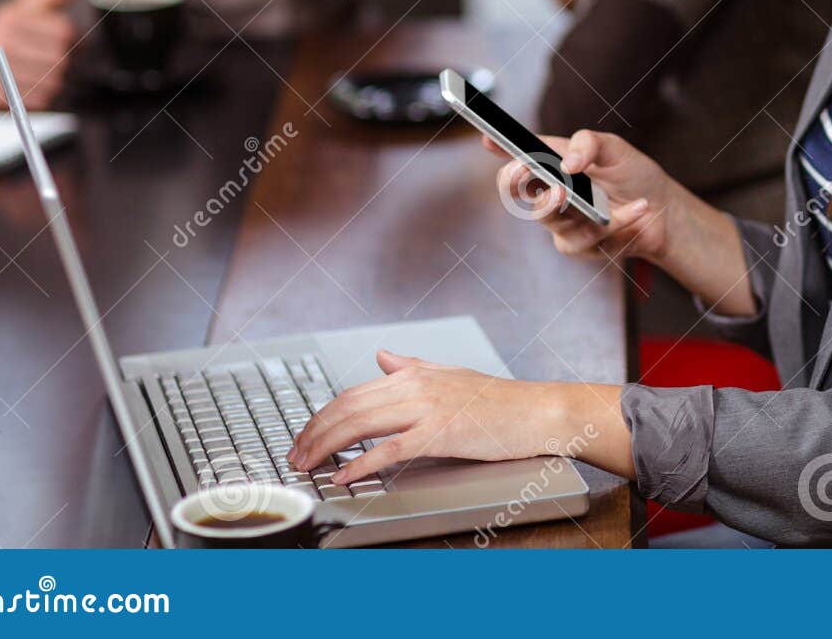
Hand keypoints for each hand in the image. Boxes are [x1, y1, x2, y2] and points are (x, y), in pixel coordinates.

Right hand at [0, 0, 79, 108]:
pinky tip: (25, 86)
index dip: (67, 38)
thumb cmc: (6, 33)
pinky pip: (35, 101)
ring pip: (51, 81)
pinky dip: (38, 97)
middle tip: (43, 59)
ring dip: (50, 81)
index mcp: (10, 18)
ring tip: (33, 72)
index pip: (64, 31)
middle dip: (59, 61)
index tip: (54, 39)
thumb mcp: (28, 7)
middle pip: (59, 58)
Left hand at [285, 349, 567, 481]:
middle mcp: (415, 385)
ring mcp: (427, 408)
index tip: (304, 437)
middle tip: (295, 455)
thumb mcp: (450, 375)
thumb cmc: (499, 400)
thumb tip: (382, 355)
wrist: (537, 411)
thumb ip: (412, 366)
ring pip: (360, 424)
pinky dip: (360, 464)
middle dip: (314, 433)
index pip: (352, 393)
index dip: (321, 417)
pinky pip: (389, 449)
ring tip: (307, 465)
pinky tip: (343, 475)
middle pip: (348, 407)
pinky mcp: (440, 433)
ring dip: (326, 446)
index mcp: (414, 373)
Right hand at [490, 129, 681, 264]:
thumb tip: (567, 163)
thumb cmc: (633, 174)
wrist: (664, 210)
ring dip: (560, 204)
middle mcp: (551, 191)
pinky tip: (638, 207)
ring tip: (568, 193)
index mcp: (554, 162)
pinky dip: (617, 220)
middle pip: (515, 189)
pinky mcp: (581, 245)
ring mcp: (562, 222)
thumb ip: (589, 144)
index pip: (519, 152)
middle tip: (524, 168)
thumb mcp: (615, 148)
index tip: (489, 137)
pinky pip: (588, 237)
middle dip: (513, 180)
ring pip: (545, 216)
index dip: (499, 146)